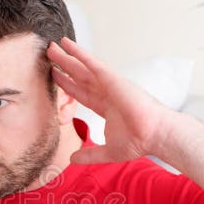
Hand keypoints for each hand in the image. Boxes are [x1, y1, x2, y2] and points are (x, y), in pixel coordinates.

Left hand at [46, 37, 170, 162]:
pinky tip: (67, 44)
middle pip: (79, 77)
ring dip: (66, 56)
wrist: (154, 135)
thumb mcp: (107, 151)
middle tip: (49, 55)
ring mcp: (108, 84)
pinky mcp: (112, 78)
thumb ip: (89, 154)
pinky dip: (79, 53)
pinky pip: (92, 63)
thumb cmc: (139, 142)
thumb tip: (72, 160)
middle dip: (64, 66)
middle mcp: (105, 92)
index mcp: (105, 107)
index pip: (80, 93)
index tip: (54, 76)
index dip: (66, 84)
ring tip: (52, 46)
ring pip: (82, 67)